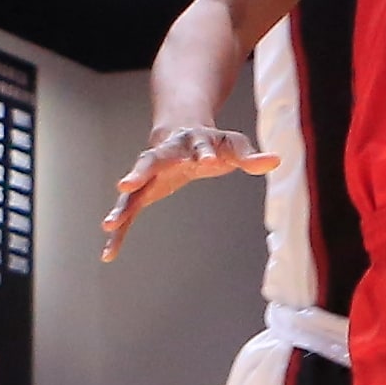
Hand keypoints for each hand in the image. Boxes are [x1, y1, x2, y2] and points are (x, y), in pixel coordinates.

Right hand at [99, 124, 277, 261]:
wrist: (181, 131)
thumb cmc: (212, 142)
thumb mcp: (234, 146)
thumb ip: (251, 157)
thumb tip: (276, 160)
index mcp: (192, 141)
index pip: (200, 146)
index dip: (205, 152)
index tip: (208, 160)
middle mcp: (165, 155)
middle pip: (150, 161)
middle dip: (138, 172)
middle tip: (126, 183)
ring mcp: (150, 174)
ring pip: (132, 189)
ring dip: (121, 206)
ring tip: (109, 224)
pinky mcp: (142, 193)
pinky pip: (128, 212)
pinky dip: (118, 232)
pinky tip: (109, 253)